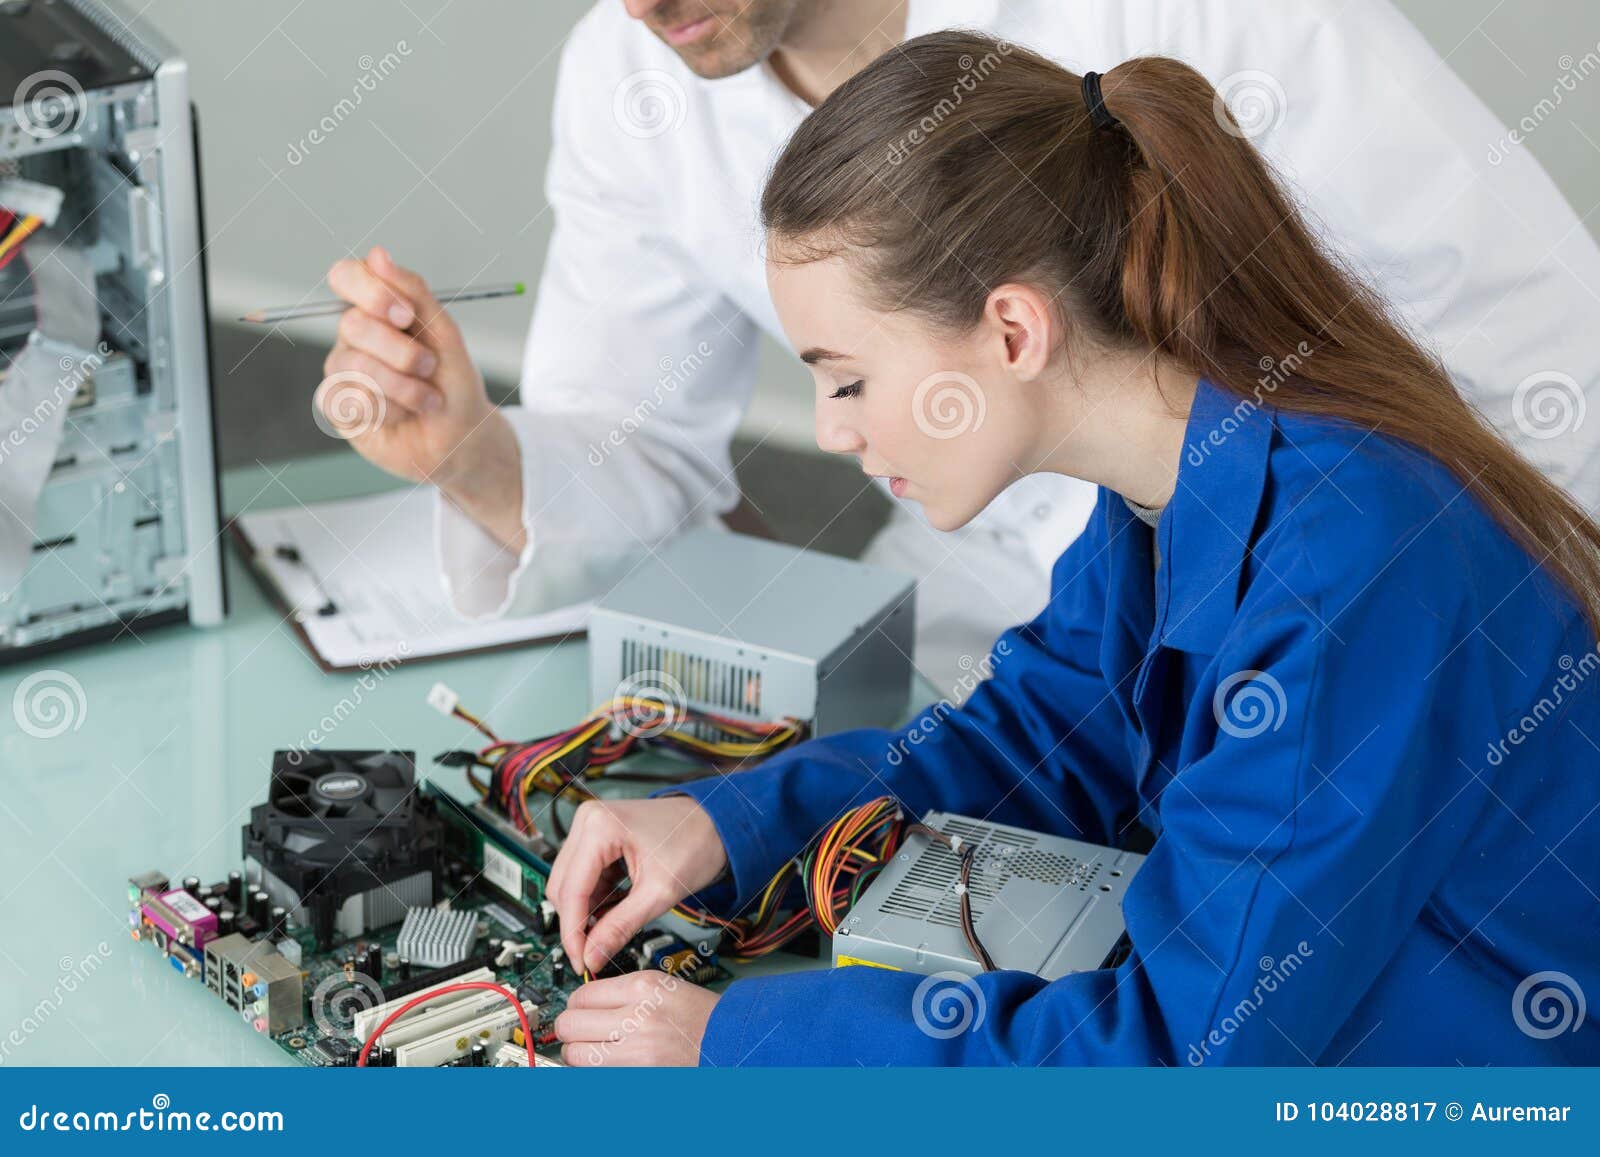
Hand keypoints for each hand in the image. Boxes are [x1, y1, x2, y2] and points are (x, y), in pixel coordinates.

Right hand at [320, 246, 525, 550]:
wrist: (462, 437)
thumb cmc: (453, 382)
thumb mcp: (444, 333)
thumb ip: (413, 292)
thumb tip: (377, 253)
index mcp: (376, 310)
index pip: (346, 276)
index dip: (371, 291)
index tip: (406, 315)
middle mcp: (353, 336)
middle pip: (352, 324)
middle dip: (401, 351)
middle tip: (429, 367)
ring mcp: (342, 371)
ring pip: (354, 364)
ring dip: (403, 387)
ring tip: (427, 400)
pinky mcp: (338, 408)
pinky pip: (351, 398)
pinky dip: (389, 409)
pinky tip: (402, 416)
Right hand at [545, 797, 727, 974]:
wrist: (715, 825)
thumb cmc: (695, 843)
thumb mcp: (659, 893)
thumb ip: (620, 927)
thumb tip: (591, 957)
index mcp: (599, 827)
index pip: (571, 890)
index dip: (572, 932)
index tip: (580, 962)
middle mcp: (588, 822)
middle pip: (562, 887)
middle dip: (576, 924)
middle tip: (593, 955)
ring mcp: (590, 828)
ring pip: (569, 884)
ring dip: (584, 913)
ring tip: (607, 934)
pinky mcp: (597, 838)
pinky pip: (583, 877)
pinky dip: (594, 900)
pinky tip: (611, 914)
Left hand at [554, 971, 718, 1066]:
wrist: (730, 1043)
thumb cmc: (701, 1016)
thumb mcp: (663, 987)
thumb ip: (622, 993)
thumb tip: (583, 1003)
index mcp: (644, 987)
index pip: (581, 995)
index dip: (576, 1004)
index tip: (579, 1010)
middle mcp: (638, 1017)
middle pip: (570, 1023)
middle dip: (569, 1029)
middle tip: (578, 1031)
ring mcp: (637, 1051)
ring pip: (576, 1054)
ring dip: (578, 1054)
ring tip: (591, 1051)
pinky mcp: (638, 1077)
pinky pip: (597, 1077)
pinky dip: (596, 1074)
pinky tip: (608, 1066)